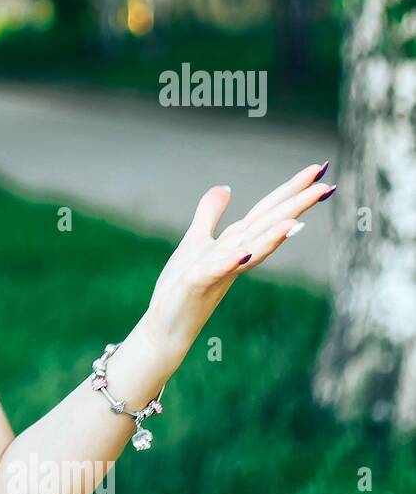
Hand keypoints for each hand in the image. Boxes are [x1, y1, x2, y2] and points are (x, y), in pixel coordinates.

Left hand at [139, 161, 334, 362]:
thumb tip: (226, 187)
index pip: (267, 212)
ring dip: (272, 236)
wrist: (166, 325)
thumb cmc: (182, 286)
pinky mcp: (197, 283)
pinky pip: (216, 270)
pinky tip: (243, 253)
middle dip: (295, 206)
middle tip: (328, 186)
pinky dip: (231, 261)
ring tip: (296, 220)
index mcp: (234, 242)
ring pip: (251, 250)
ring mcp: (218, 270)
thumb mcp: (195, 241)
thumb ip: (210, 214)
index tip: (318, 168)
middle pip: (268, 226)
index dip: (290, 190)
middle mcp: (234, 255)